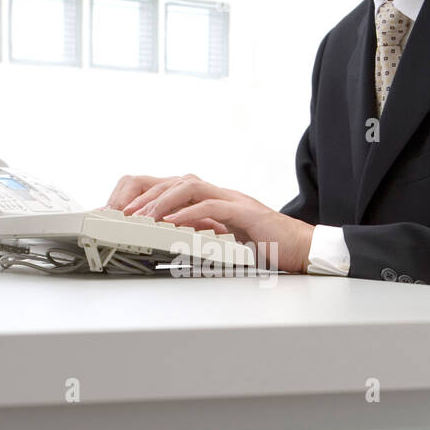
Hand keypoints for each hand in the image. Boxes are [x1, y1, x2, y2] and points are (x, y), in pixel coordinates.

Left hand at [104, 173, 314, 273]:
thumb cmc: (268, 247)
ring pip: (191, 186)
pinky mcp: (246, 212)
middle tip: (126, 213)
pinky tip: (174, 221)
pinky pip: (213, 205)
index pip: (175, 187)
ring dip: (164, 200)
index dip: (149, 196)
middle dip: (148, 195)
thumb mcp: (227, 240)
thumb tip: (173, 243)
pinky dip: (190, 212)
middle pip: (177, 181)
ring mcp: (234, 200)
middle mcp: (222, 194)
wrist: (302, 248)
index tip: (128, 213)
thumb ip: (204, 235)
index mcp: (216, 200)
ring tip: (146, 216)